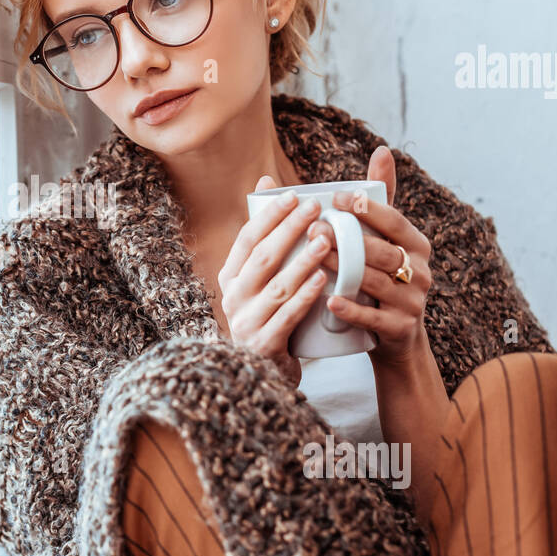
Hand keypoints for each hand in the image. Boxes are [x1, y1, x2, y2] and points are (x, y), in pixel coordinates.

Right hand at [216, 174, 333, 385]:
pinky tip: (323, 281)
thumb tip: (266, 181)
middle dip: (289, 230)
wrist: (268, 374)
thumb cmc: (272, 315)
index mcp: (230, 278)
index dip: (270, 216)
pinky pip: (286, 317)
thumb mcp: (264, 279)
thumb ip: (268, 236)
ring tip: (326, 240)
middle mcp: (232, 298)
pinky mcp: (263, 345)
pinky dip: (304, 297)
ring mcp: (245, 323)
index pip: (247, 239)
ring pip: (276, 286)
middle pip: (262, 257)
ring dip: (302, 261)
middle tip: (316, 208)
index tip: (295, 195)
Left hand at [305, 145, 433, 365]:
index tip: (334, 198)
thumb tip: (381, 149)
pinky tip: (328, 301)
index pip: (393, 220)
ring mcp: (412, 302)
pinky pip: (373, 318)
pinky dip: (351, 310)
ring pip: (376, 282)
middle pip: (382, 251)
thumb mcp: (386, 239)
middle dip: (348, 239)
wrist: (395, 338)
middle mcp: (420, 271)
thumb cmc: (382, 277)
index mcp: (416, 244)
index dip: (366, 208)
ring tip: (313, 259)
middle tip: (313, 228)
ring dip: (344, 269)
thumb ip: (381, 198)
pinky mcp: (400, 329)